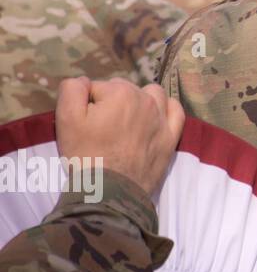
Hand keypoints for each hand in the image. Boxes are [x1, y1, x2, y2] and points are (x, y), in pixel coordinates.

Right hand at [55, 77, 185, 196]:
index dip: (87, 105)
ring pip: (151, 95)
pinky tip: (155, 117)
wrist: (110, 191)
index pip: (97, 88)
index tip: (85, 123)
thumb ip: (73, 90)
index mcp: (120, 92)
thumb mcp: (66, 119)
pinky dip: (166, 109)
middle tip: (100, 128)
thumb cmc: (85, 154)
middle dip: (111, 103)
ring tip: (125, 121)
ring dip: (138, 101)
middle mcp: (146, 100)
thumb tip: (85, 81)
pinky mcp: (171, 136)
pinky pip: (175, 111)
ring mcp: (162, 118)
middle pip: (123, 90)